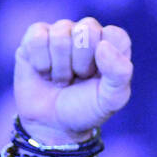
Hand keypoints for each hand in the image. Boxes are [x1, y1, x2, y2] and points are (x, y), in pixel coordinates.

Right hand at [14, 16, 132, 143]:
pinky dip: (41, 62)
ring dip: (60, 67)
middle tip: (78, 79)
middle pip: (86, 30)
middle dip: (81, 64)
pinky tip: (44, 72)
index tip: (99, 78)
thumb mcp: (111, 100)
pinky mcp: (36, 36)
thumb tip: (103, 45)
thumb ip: (119, 74)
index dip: (107, 60)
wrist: (52, 126)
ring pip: (60, 36)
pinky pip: (38, 39)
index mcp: (112, 44)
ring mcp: (61, 32)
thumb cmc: (85, 109)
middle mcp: (87, 33)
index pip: (116, 36)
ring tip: (61, 79)